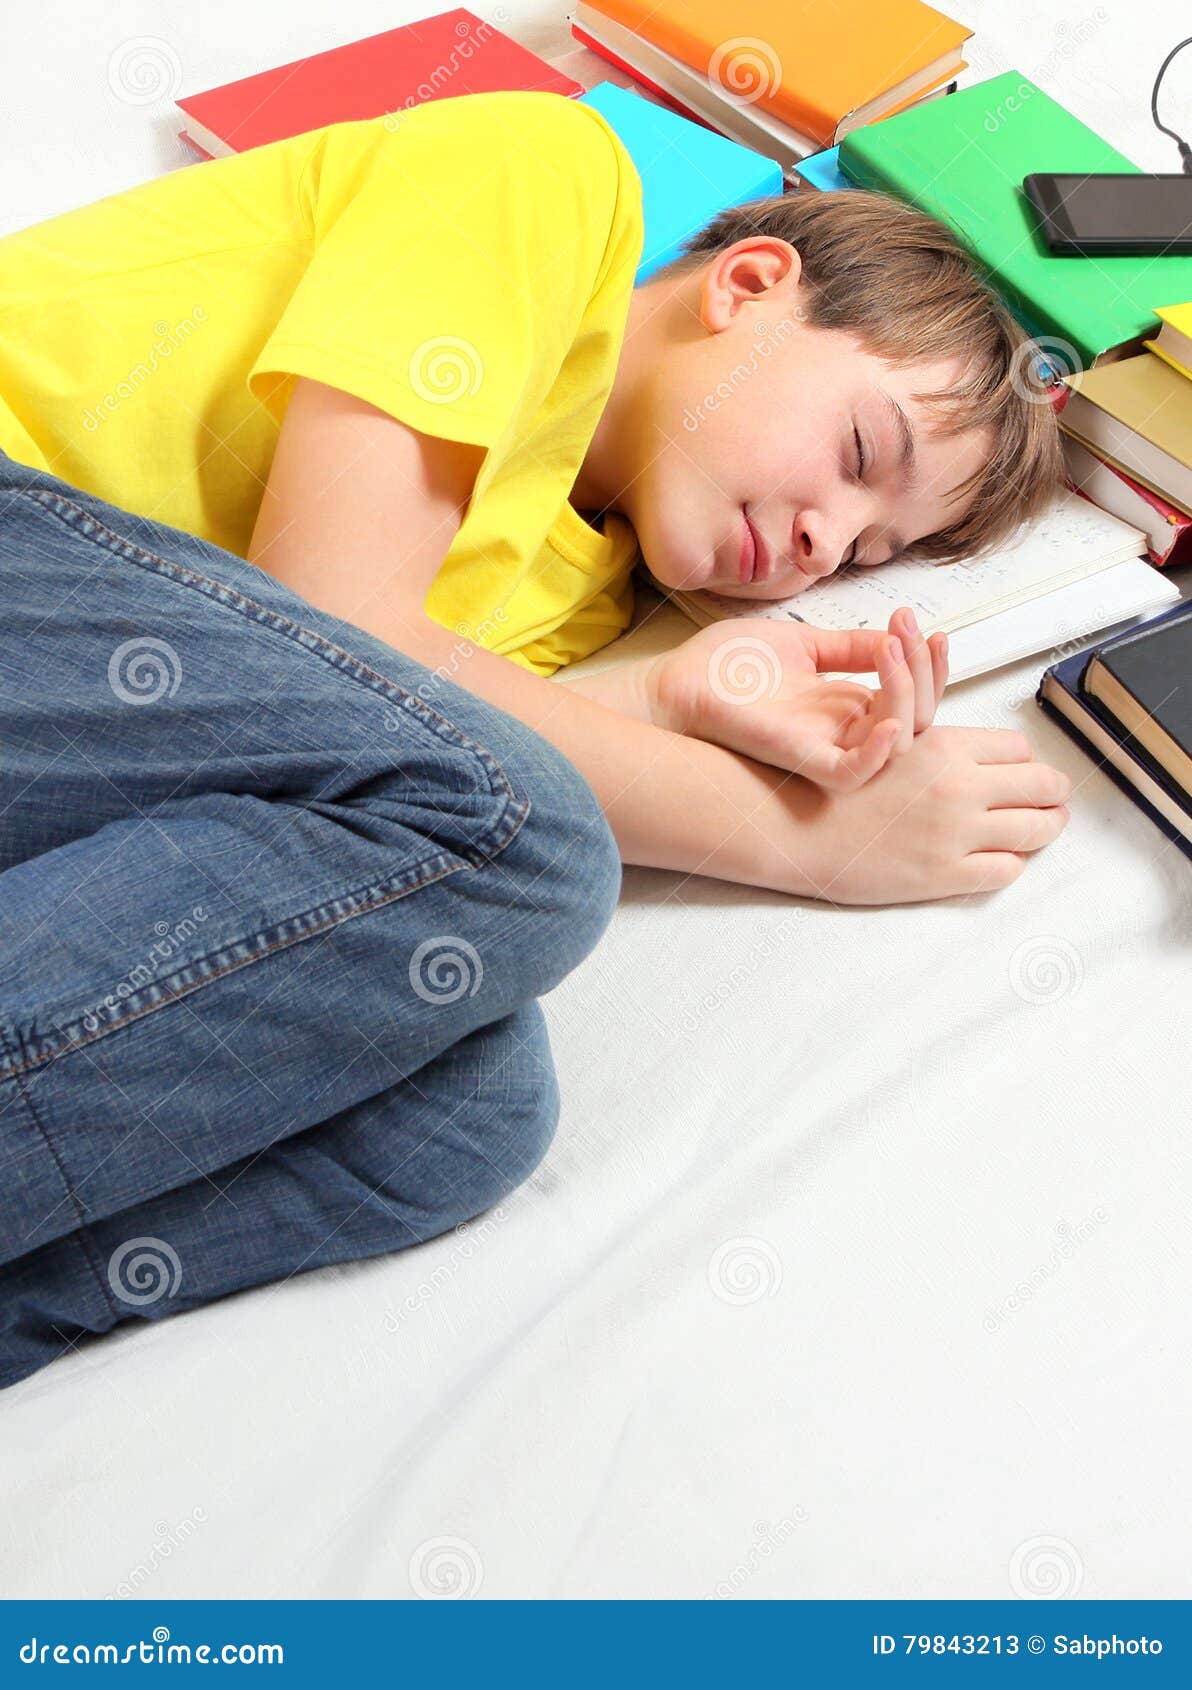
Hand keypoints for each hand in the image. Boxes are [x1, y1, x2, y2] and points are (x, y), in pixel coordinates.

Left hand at [645, 606, 947, 790]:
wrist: (675, 683)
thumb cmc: (724, 667)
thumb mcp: (802, 644)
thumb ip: (849, 646)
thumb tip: (894, 635)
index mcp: (843, 707)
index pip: (910, 696)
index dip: (926, 662)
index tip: (914, 620)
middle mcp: (841, 731)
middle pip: (917, 718)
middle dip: (925, 670)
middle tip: (907, 628)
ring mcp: (825, 748)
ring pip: (899, 741)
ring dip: (907, 692)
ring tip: (889, 648)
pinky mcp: (802, 762)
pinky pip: (856, 773)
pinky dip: (880, 750)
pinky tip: (887, 717)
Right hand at [781, 722, 1072, 904]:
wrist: (794, 827)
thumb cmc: (830, 786)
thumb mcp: (885, 741)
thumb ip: (935, 743)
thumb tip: (972, 750)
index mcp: (945, 746)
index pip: (1019, 748)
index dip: (1024, 761)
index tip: (1021, 771)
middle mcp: (958, 786)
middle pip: (1042, 784)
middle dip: (1051, 793)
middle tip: (1050, 800)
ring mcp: (955, 833)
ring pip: (1037, 829)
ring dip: (1045, 828)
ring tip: (1040, 828)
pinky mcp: (944, 875)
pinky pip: (1007, 870)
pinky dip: (1012, 863)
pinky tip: (999, 857)